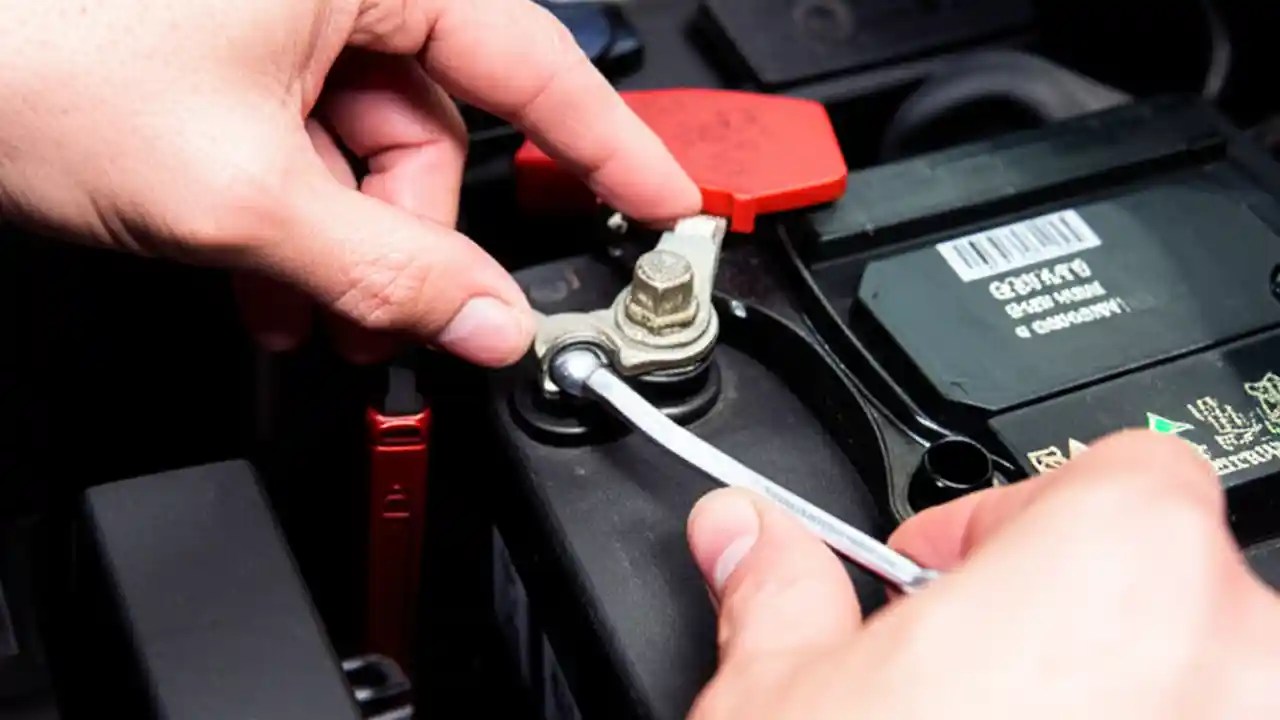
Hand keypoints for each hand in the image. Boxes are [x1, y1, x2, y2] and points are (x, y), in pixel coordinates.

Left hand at [0, 0, 699, 364]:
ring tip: (306, 314)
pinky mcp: (228, 47)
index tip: (663, 202)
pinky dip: (296, 218)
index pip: (535, 64)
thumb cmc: (29, 52)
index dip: (607, 148)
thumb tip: (490, 319)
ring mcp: (277, 12)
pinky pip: (302, 140)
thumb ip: (387, 269)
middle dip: (417, 240)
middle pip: (435, 131)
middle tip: (400, 323)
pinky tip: (269, 278)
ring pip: (363, 150)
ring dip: (346, 246)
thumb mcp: (240, 192)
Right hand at [685, 430, 1279, 718]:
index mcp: (1119, 573)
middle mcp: (1236, 663)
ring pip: (1207, 675)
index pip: (1116, 471)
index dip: (1010, 518)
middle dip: (1066, 612)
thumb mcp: (779, 695)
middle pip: (1168, 579)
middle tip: (968, 669)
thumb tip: (743, 530)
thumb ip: (779, 586)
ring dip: (1120, 684)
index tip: (946, 574)